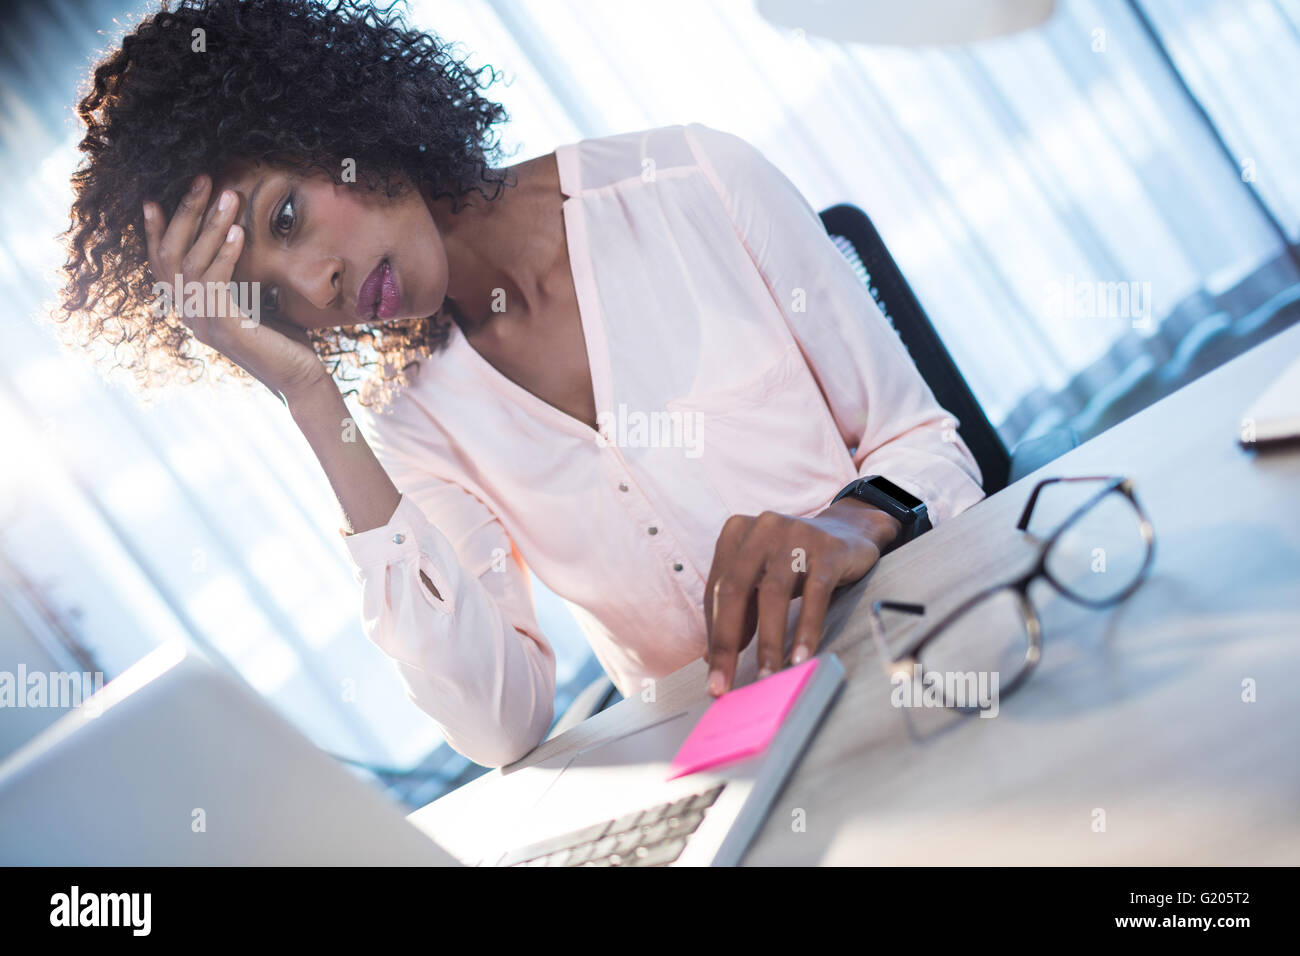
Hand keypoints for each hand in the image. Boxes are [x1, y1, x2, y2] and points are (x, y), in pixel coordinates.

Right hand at [142, 173, 329, 403]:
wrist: (300, 378)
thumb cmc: (283, 338)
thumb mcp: (255, 298)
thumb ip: (238, 275)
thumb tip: (238, 235)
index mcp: (192, 307)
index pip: (163, 264)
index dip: (154, 232)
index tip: (152, 199)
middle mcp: (189, 315)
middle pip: (170, 254)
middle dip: (185, 213)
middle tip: (203, 179)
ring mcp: (202, 323)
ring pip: (191, 263)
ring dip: (210, 225)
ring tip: (229, 196)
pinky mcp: (222, 328)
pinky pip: (214, 283)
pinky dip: (224, 254)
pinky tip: (239, 232)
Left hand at [703, 501, 900, 695]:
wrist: (848, 531)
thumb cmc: (794, 561)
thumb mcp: (761, 577)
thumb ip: (739, 608)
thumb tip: (715, 657)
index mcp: (736, 532)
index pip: (716, 590)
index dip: (713, 634)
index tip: (714, 672)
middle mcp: (761, 528)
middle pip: (734, 590)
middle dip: (726, 642)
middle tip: (724, 683)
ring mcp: (795, 535)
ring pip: (773, 594)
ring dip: (768, 641)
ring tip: (767, 675)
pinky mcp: (828, 550)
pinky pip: (815, 594)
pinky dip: (806, 628)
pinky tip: (801, 656)